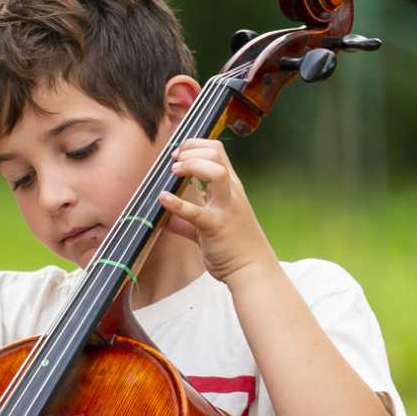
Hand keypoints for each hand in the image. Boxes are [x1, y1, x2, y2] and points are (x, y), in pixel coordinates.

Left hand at [156, 138, 278, 284]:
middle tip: (174, 162)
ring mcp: (226, 208)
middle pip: (216, 153)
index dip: (194, 145)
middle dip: (191, 150)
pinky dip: (177, 203)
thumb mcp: (213, 225)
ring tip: (174, 172)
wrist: (253, 270)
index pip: (217, 150)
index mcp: (231, 187)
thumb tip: (164, 217)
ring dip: (191, 165)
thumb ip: (187, 220)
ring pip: (216, 172)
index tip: (178, 154)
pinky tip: (163, 198)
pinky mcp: (216, 227)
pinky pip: (196, 212)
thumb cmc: (235, 247)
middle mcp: (231, 192)